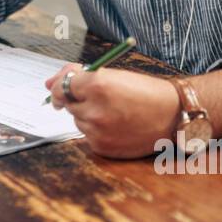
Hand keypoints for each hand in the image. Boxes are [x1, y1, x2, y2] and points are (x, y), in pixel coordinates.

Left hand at [44, 64, 178, 159]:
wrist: (173, 115)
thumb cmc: (146, 91)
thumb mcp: (114, 75)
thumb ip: (79, 77)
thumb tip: (48, 85)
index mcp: (98, 85)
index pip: (63, 85)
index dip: (63, 83)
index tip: (64, 85)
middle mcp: (94, 110)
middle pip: (68, 103)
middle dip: (78, 99)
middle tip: (100, 97)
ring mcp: (97, 131)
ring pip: (77, 119)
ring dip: (88, 114)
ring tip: (115, 111)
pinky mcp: (102, 147)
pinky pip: (87, 135)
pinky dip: (96, 130)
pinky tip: (116, 124)